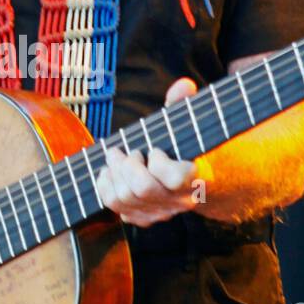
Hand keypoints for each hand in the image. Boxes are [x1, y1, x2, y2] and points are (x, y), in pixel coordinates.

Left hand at [95, 78, 201, 227]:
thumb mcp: (188, 124)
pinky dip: (106, 187)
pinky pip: (116, 208)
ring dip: (114, 173)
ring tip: (116, 157)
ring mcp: (161, 212)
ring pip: (124, 199)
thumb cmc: (187, 146)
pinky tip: (110, 172)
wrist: (195, 180)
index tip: (155, 149)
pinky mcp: (144, 218)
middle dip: (127, 164)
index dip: (159, 162)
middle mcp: (180, 201)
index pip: (175, 178)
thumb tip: (183, 85)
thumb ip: (184, 105)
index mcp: (196, 177)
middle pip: (143, 189)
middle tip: (126, 150)